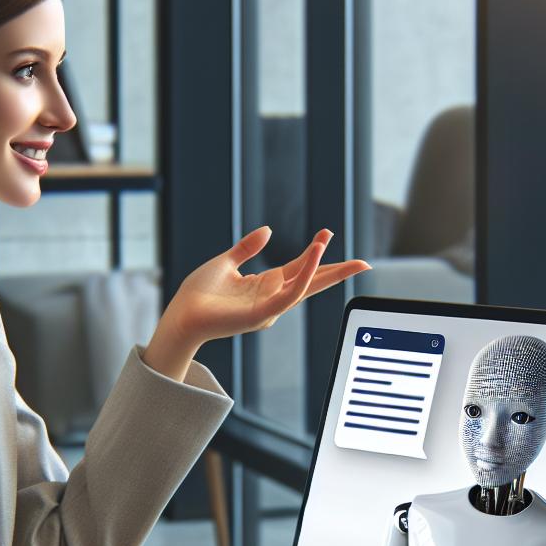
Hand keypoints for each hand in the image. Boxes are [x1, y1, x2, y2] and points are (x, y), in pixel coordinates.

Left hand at [171, 227, 369, 343]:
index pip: (298, 268)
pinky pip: (288, 296)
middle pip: (311, 282)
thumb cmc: (198, 294)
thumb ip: (246, 247)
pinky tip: (312, 260)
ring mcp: (268, 309)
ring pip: (304, 288)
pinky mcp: (260, 315)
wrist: (181, 315)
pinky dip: (303, 279)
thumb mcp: (225, 262)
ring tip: (329, 244)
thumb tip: (267, 230)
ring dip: (321, 268)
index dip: (315, 253)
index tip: (328, 234)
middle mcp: (271, 298)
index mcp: (264, 286)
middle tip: (364, 262)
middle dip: (337, 273)